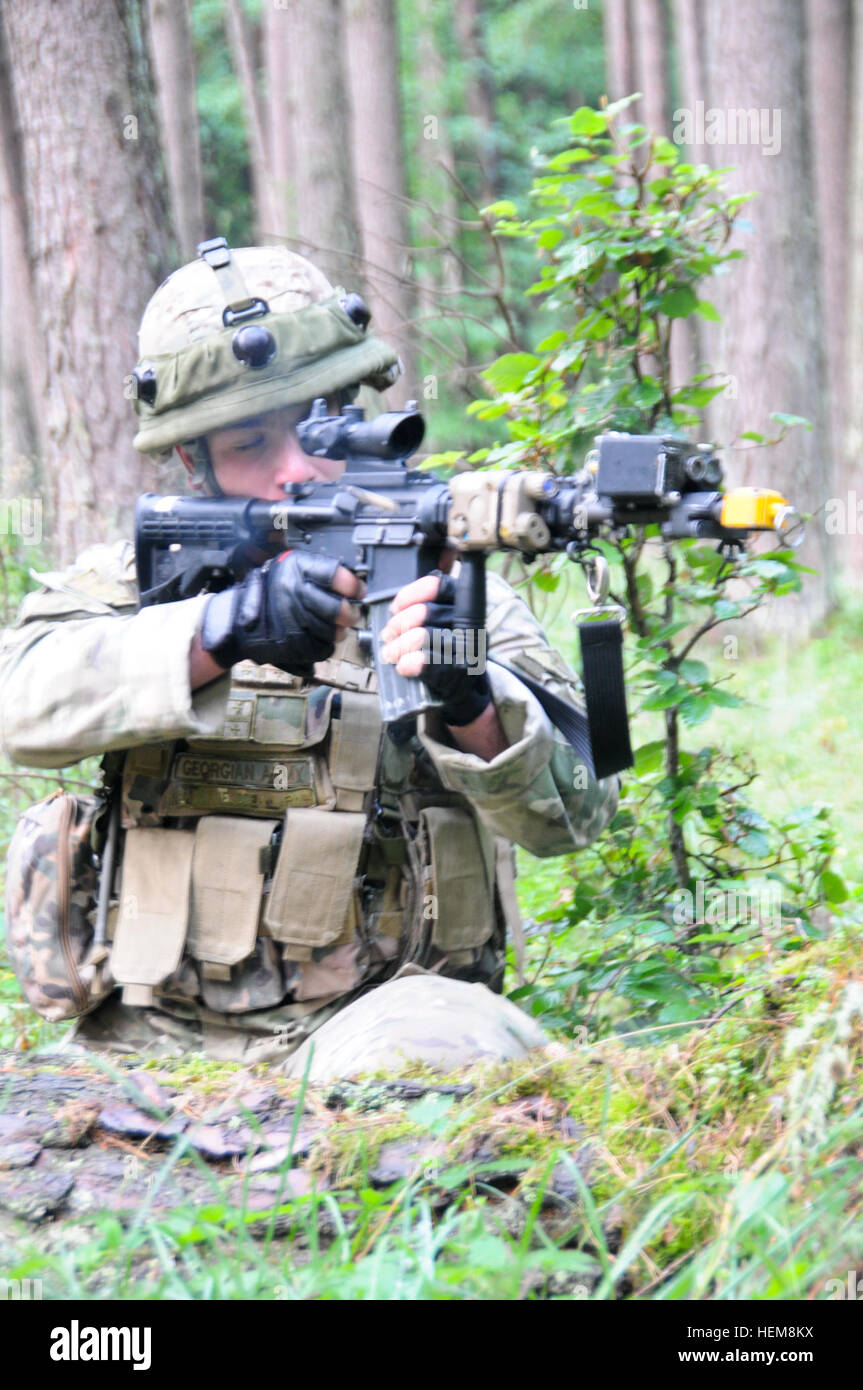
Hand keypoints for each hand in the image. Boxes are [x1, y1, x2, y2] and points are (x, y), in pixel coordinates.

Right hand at [201, 552, 363, 675]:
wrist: (232, 620)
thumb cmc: (264, 592)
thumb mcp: (283, 568)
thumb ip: (315, 571)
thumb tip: (350, 577)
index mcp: (294, 568)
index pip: (335, 575)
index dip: (352, 585)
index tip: (359, 590)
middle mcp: (292, 593)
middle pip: (337, 608)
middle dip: (350, 612)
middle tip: (353, 611)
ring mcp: (291, 622)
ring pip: (333, 631)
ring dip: (339, 630)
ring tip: (335, 626)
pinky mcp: (291, 646)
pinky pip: (322, 648)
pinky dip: (326, 645)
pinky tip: (319, 637)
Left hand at [379, 570, 490, 725]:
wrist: (461, 691)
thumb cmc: (441, 654)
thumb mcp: (434, 626)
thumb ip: (418, 611)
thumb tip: (395, 608)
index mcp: (463, 605)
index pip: (440, 586)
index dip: (413, 593)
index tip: (396, 607)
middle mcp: (469, 623)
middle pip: (426, 611)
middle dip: (399, 624)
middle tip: (388, 635)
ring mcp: (467, 648)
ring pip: (424, 635)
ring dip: (399, 646)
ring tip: (390, 653)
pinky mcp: (460, 672)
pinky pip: (429, 661)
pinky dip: (410, 663)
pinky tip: (403, 666)